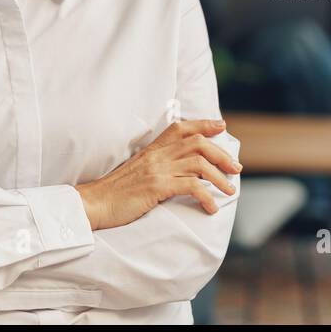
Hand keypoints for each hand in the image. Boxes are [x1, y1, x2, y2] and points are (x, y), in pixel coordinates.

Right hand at [76, 119, 239, 229]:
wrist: (94, 204)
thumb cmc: (115, 193)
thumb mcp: (137, 171)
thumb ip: (156, 165)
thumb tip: (178, 170)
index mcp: (152, 150)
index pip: (181, 127)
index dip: (204, 124)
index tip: (221, 127)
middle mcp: (157, 155)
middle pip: (198, 143)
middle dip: (222, 155)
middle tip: (236, 169)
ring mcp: (158, 170)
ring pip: (199, 163)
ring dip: (219, 177)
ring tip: (229, 191)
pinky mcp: (157, 187)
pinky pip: (191, 186)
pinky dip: (207, 196)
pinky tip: (211, 207)